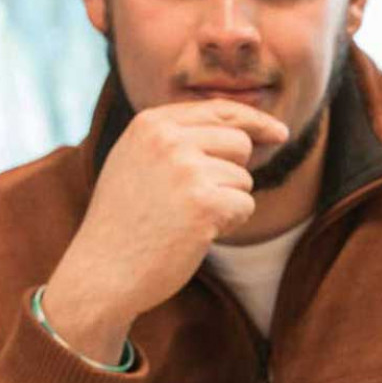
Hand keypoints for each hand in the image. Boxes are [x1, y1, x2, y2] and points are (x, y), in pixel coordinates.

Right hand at [43, 100, 286, 359]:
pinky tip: (195, 234)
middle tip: (194, 200)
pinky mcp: (204, 203)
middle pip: (239, 143)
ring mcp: (186, 169)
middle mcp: (168, 139)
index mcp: (150, 124)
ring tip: (184, 219)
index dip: (255, 121)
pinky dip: (229, 223)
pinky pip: (245, 206)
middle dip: (231, 173)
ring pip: (243, 178)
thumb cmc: (126, 221)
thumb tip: (244, 128)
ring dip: (226, 202)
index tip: (280, 132)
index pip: (219, 110)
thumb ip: (180, 137)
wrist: (101, 272)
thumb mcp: (139, 161)